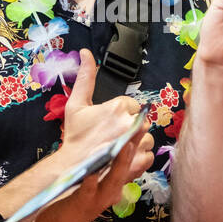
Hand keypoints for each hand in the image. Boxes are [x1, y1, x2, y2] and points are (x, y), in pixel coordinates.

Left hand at [28, 123, 154, 221]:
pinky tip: (92, 171)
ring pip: (113, 180)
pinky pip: (88, 190)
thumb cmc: (69, 202)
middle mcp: (110, 192)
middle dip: (133, 149)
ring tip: (124, 145)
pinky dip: (91, 181)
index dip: (136, 144)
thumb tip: (104, 141)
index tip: (142, 125)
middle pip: (125, 169)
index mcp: (112, 185)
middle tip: (139, 128)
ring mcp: (98, 199)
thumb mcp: (90, 185)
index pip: (129, 162)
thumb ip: (98, 167)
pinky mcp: (82, 204)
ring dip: (120, 163)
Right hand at [57, 48, 143, 162]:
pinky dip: (139, 157)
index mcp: (117, 108)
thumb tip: (86, 53)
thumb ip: (86, 77)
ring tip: (117, 147)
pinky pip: (149, 154)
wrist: (73, 168)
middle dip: (129, 127)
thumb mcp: (76, 104)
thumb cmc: (75, 138)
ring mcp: (136, 143)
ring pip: (147, 137)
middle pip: (141, 120)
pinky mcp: (139, 161)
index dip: (120, 115)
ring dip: (135, 142)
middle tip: (112, 136)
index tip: (108, 124)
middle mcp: (130, 124)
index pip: (132, 105)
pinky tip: (123, 157)